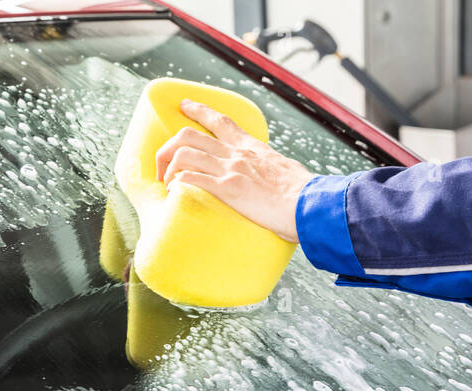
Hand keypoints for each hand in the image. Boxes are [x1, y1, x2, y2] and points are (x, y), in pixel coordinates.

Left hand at [155, 99, 312, 242]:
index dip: (197, 110)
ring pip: (184, 154)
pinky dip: (177, 183)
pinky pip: (192, 179)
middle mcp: (236, 153)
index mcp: (250, 147)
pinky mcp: (228, 189)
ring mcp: (231, 169)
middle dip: (167, 148)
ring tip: (166, 183)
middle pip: (189, 136)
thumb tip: (271, 179)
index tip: (184, 105)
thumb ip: (269, 170)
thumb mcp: (284, 171)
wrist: (309, 203)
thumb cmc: (302, 194)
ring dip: (168, 168)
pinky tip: (174, 191)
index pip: (220, 120)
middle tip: (161, 165)